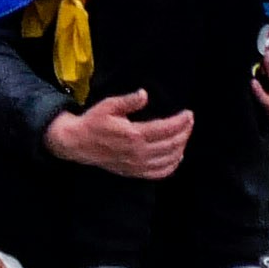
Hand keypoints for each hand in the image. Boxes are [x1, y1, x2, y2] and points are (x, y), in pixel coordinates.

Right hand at [45, 88, 193, 179]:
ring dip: (181, 147)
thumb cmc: (94, 122)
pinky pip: (160, 173)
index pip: (166, 129)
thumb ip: (128, 101)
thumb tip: (145, 94)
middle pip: (172, 144)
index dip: (181, 122)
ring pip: (169, 159)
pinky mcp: (135, 173)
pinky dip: (172, 165)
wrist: (78, 144)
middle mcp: (139, 152)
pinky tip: (177, 156)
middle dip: (185, 132)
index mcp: (134, 134)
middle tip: (189, 122)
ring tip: (185, 135)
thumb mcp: (108, 106)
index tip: (189, 114)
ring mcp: (138, 165)